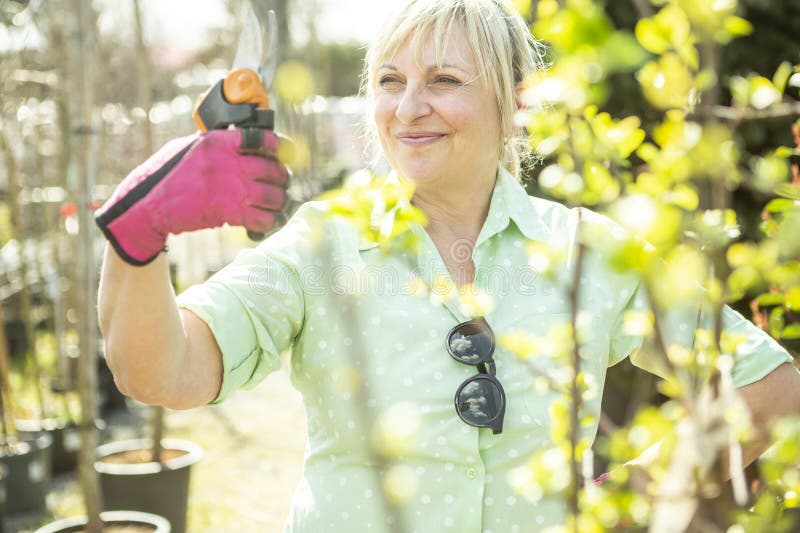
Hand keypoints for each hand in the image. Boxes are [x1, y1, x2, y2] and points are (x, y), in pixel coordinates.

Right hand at [95, 129, 287, 264]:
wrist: (146, 205)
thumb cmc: (164, 175)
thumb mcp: (189, 148)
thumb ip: (215, 145)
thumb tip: (237, 143)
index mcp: (219, 141)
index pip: (264, 138)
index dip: (279, 147)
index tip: (283, 153)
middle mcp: (229, 162)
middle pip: (273, 169)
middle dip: (282, 178)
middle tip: (282, 184)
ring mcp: (230, 188)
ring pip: (273, 195)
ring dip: (279, 201)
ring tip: (277, 204)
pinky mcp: (228, 212)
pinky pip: (262, 218)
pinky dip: (269, 221)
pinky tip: (266, 221)